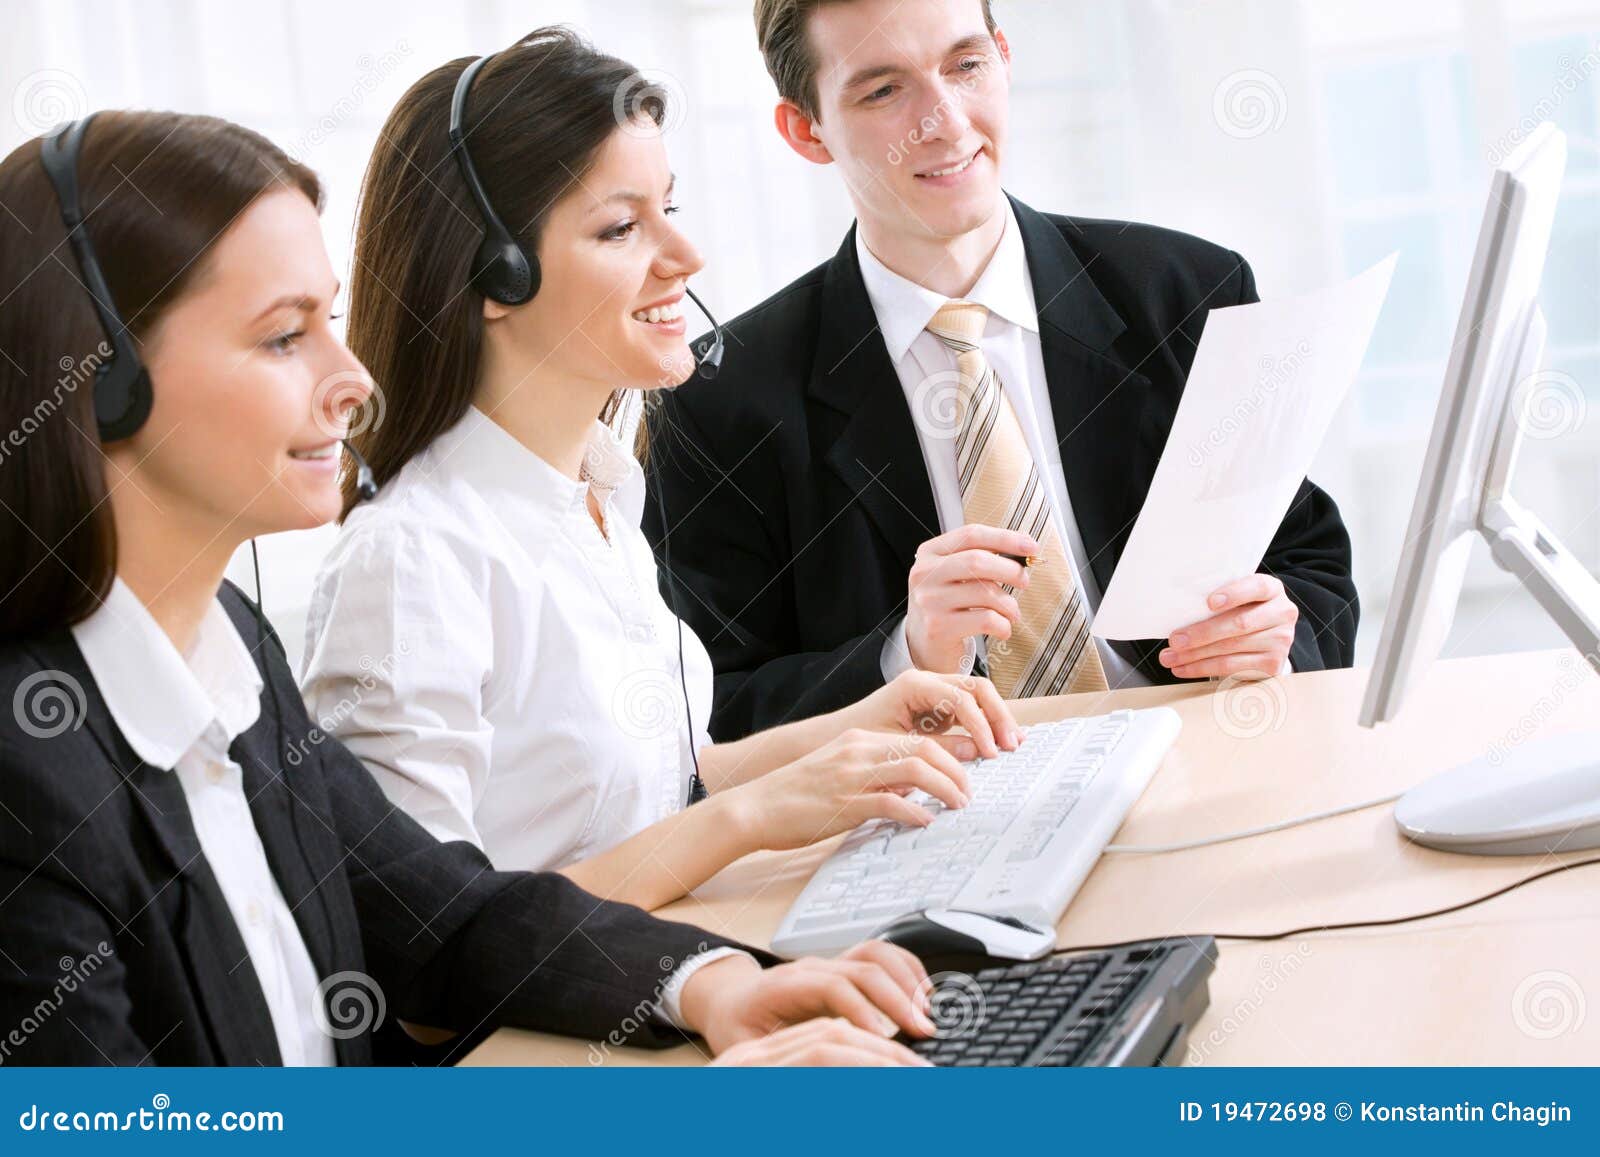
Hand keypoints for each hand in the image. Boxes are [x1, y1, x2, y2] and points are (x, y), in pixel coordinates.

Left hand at [681, 940, 936, 1056]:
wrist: (728, 999)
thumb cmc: (737, 1026)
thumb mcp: (744, 1048)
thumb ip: (773, 1059)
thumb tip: (804, 1072)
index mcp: (784, 986)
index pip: (831, 988)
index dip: (862, 1011)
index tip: (884, 1038)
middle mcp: (810, 968)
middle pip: (861, 969)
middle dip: (896, 998)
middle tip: (921, 1029)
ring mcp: (827, 963)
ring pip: (874, 954)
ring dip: (905, 979)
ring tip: (926, 1010)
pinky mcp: (842, 967)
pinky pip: (878, 954)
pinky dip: (905, 968)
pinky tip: (921, 991)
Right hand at [728, 730, 970, 851]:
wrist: (756, 806)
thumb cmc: (797, 794)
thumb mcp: (839, 771)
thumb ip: (875, 774)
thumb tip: (911, 789)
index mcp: (859, 740)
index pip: (918, 738)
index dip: (949, 756)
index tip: (962, 776)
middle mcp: (859, 751)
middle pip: (924, 748)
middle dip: (956, 770)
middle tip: (968, 793)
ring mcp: (852, 776)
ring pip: (915, 770)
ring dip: (946, 788)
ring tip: (957, 805)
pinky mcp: (845, 804)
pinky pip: (891, 803)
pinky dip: (915, 813)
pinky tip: (925, 822)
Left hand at [842, 669, 1021, 759]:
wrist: (838, 735)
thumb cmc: (861, 737)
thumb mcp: (899, 746)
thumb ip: (938, 747)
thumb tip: (975, 752)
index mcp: (914, 683)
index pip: (961, 698)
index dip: (981, 725)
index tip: (991, 751)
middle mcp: (927, 680)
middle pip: (976, 688)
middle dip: (998, 715)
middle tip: (1012, 744)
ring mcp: (934, 691)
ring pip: (978, 695)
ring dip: (997, 717)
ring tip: (1013, 742)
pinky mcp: (938, 705)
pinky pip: (970, 707)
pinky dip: (986, 723)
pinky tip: (998, 741)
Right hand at [904, 524, 1039, 673]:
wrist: (922, 643)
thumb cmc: (949, 604)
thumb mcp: (955, 574)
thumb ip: (982, 557)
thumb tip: (1025, 547)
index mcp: (930, 552)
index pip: (971, 535)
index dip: (1005, 538)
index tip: (1031, 546)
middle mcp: (925, 574)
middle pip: (977, 561)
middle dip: (1011, 570)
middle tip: (1024, 581)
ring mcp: (930, 601)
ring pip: (985, 592)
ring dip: (1010, 604)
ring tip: (1012, 612)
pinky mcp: (939, 628)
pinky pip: (986, 620)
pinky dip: (1004, 625)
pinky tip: (1002, 628)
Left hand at [1160, 574, 1297, 678]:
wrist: (1266, 638)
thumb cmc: (1242, 612)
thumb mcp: (1237, 599)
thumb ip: (1218, 599)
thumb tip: (1178, 609)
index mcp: (1271, 589)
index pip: (1257, 587)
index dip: (1234, 594)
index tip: (1209, 602)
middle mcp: (1282, 613)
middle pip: (1239, 624)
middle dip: (1201, 633)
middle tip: (1175, 640)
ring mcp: (1280, 641)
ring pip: (1231, 648)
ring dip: (1195, 655)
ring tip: (1171, 657)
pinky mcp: (1272, 664)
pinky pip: (1232, 667)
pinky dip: (1203, 668)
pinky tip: (1184, 668)